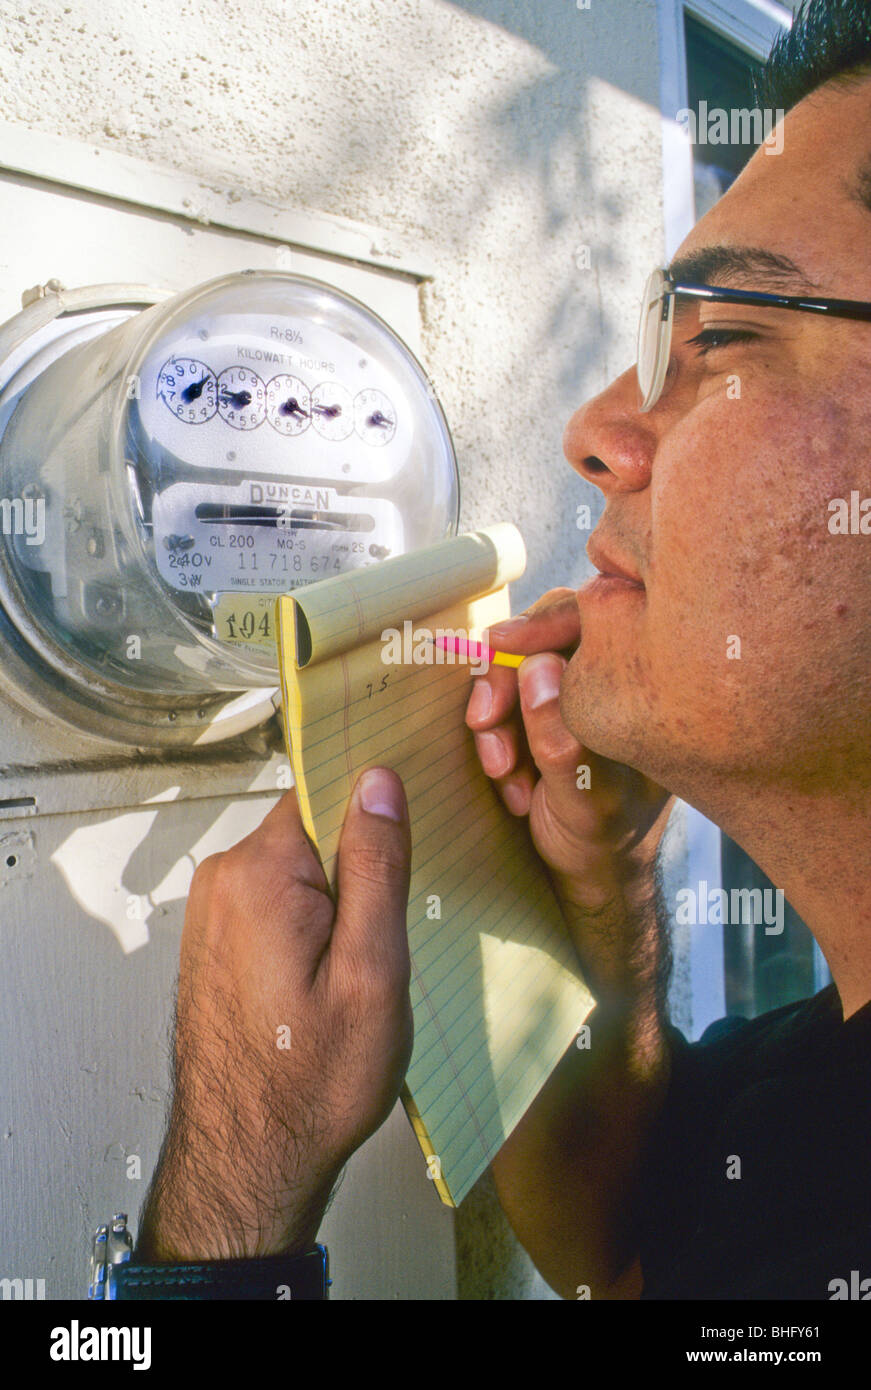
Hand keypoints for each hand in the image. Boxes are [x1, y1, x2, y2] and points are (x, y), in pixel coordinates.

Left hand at [136, 770, 412, 1261]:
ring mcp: (212, 912)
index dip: (374, 814)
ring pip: (297, 869)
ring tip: (358, 965)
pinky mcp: (215, 941)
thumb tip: (379, 780)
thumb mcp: (373, 972)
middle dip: (358, 867)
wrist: (248, 1163)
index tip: (408, 846)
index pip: (326, 790)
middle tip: (390, 928)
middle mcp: (224, 881)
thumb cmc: (311, 1083)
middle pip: (311, 830)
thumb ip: (376, 866)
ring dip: (336, 902)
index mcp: (261, 874)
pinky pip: (275, 902)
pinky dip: (310, 926)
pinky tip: (327, 979)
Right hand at [466, 590, 673, 1007]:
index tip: (496, 646)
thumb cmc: (607, 835)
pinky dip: (496, 741)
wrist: (595, 871)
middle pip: (539, 641)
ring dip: (497, 725)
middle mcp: (607, 676)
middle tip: (483, 724)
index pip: (590, 620)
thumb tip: (536, 670)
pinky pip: (500, 703)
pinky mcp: (540, 712)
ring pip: (512, 672)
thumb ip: (562, 739)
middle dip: (504, 685)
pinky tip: (514, 787)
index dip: (538, 627)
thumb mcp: (589, 798)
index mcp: (641, 682)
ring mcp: (570, 694)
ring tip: (508, 777)